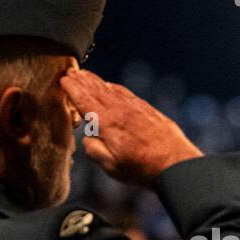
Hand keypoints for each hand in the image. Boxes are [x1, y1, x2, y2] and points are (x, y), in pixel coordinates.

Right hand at [60, 70, 201, 186]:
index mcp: (107, 121)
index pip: (84, 99)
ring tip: (86, 75)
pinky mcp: (146, 109)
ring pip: (110, 89)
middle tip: (71, 71)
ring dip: (96, 81)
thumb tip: (88, 138)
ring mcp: (134, 107)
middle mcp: (119, 109)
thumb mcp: (110, 166)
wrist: (175, 162)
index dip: (72, 88)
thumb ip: (93, 150)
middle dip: (81, 80)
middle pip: (96, 89)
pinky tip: (110, 86)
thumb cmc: (142, 167)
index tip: (63, 79)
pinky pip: (125, 93)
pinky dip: (113, 87)